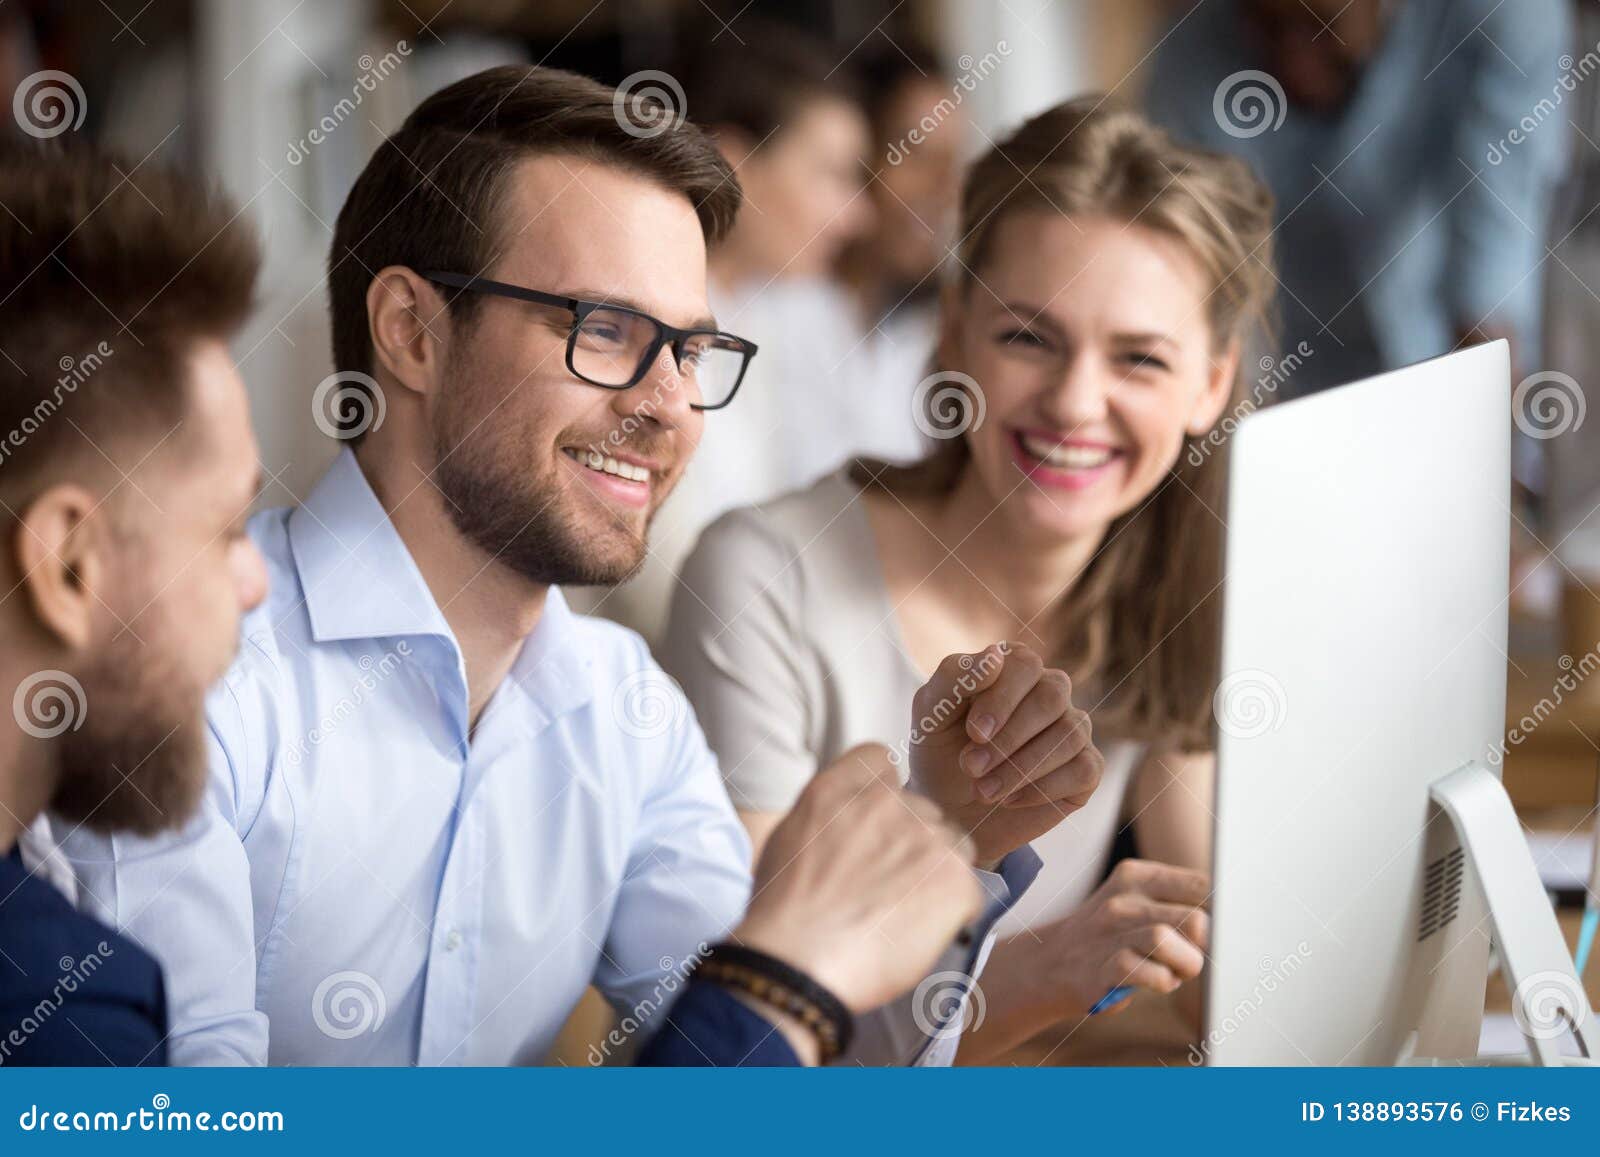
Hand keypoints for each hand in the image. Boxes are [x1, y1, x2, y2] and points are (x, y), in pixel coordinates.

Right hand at [731, 743, 981, 1015]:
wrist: (797, 964)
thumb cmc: (783, 912)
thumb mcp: (790, 834)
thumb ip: (831, 812)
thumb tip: (857, 820)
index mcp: (842, 786)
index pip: (881, 760)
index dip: (882, 795)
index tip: (875, 827)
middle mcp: (888, 801)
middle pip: (923, 810)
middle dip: (912, 841)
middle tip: (885, 886)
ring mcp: (927, 838)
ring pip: (953, 846)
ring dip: (936, 872)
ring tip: (902, 913)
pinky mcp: (956, 879)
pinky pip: (968, 890)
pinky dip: (951, 913)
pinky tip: (916, 933)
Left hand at [906, 642, 1103, 864]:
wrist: (950, 810)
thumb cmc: (941, 752)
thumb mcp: (932, 714)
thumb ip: (954, 677)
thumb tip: (995, 655)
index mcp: (1015, 669)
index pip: (1025, 664)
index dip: (1002, 699)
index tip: (974, 733)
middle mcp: (1050, 692)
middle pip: (1053, 696)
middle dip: (1010, 737)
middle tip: (972, 767)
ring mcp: (1073, 729)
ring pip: (1069, 734)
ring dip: (1021, 767)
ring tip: (983, 790)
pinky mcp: (1086, 768)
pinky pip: (1083, 769)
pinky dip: (1042, 788)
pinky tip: (1010, 799)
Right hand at [1025, 859, 1208, 1018]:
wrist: (1052, 963)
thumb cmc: (1112, 936)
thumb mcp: (1137, 903)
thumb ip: (1178, 904)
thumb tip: (1232, 921)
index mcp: (1136, 876)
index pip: (1201, 884)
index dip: (1220, 912)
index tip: (1218, 929)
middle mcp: (1122, 898)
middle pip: (1195, 919)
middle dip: (1203, 948)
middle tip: (1191, 958)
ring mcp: (1108, 932)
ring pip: (1167, 940)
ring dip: (1185, 965)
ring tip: (1176, 972)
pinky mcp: (1102, 967)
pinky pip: (1149, 973)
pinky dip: (1163, 982)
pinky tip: (1156, 982)